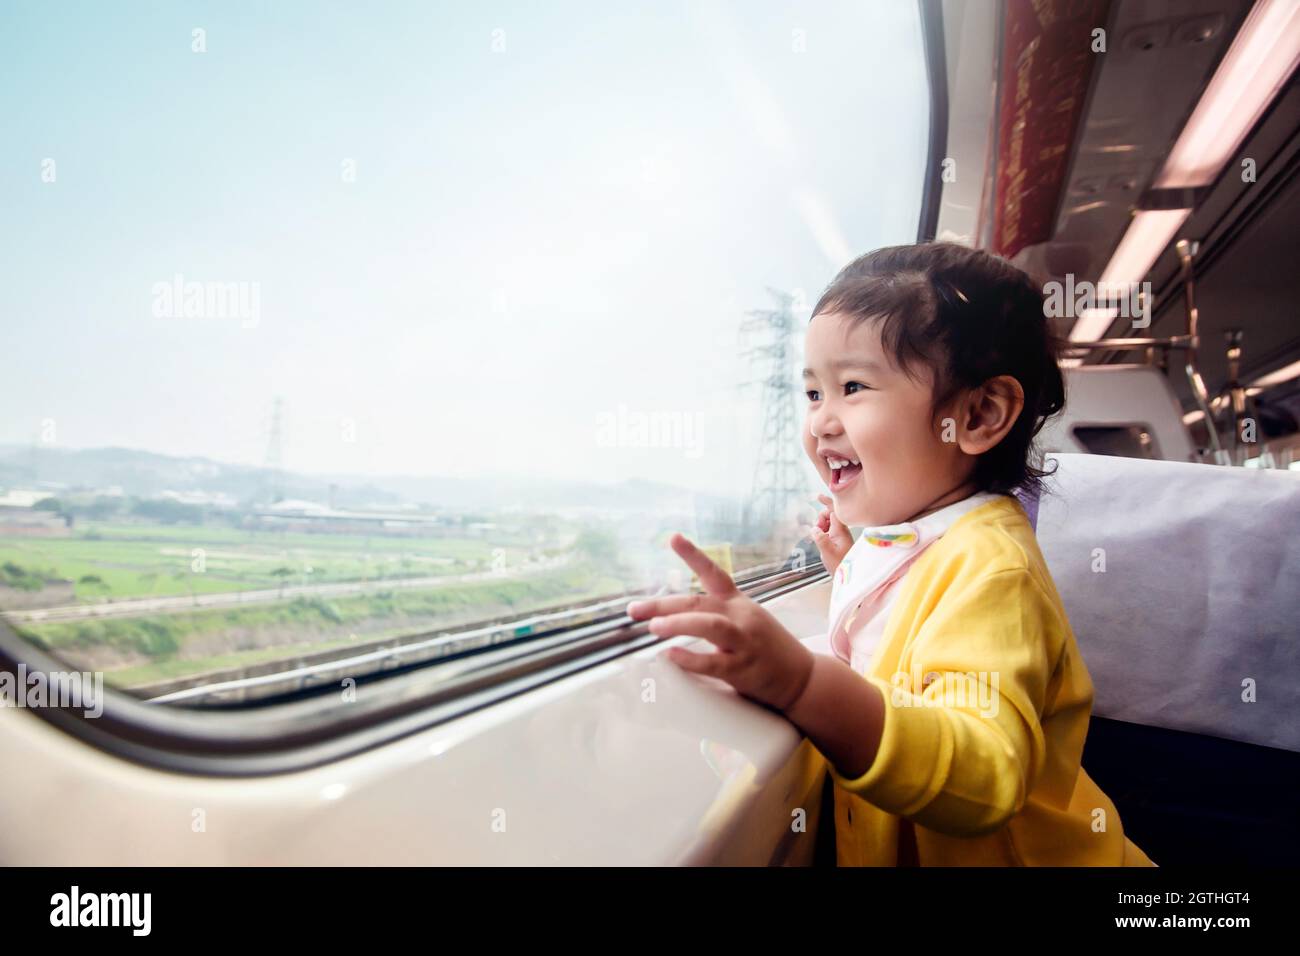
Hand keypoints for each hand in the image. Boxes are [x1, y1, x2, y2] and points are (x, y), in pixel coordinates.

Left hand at [626, 533, 814, 711]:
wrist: (802, 677)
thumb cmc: (768, 649)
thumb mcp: (747, 621)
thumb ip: (715, 615)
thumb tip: (674, 615)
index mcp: (738, 603)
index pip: (714, 573)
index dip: (693, 555)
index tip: (673, 538)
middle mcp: (740, 617)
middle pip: (698, 602)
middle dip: (663, 604)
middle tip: (634, 609)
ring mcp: (743, 641)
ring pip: (709, 625)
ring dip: (678, 623)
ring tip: (653, 627)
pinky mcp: (743, 668)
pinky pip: (714, 661)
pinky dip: (690, 658)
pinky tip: (671, 655)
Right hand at [810, 494, 853, 574]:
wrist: (849, 576)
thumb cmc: (840, 565)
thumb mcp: (827, 553)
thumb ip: (820, 539)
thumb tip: (814, 528)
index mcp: (841, 530)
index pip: (835, 510)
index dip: (827, 502)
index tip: (817, 497)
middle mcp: (842, 530)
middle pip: (830, 515)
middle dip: (820, 518)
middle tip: (817, 530)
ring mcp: (841, 535)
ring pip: (829, 522)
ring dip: (820, 525)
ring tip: (818, 536)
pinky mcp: (839, 540)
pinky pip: (829, 529)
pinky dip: (822, 531)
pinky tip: (819, 539)